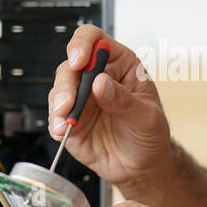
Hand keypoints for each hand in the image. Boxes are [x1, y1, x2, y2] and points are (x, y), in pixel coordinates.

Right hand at [47, 25, 171, 193]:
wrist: (142, 167)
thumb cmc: (150, 134)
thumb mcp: (146, 116)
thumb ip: (124, 100)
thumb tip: (100, 83)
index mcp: (119, 65)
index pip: (94, 40)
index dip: (83, 44)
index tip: (79, 61)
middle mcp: (96, 78)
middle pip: (71, 65)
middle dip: (67, 83)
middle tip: (69, 101)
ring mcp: (81, 99)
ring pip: (59, 89)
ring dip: (59, 103)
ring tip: (66, 120)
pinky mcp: (70, 121)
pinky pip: (55, 116)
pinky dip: (56, 122)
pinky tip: (63, 131)